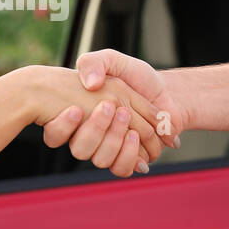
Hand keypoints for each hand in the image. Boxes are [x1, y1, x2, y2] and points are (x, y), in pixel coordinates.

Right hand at [22, 65, 165, 177]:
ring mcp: (109, 148)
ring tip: (128, 125)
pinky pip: (120, 168)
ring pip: (100, 160)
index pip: (60, 131)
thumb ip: (92, 63)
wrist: (168, 92)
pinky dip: (129, 156)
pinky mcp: (127, 158)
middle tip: (111, 108)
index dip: (64, 125)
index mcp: (81, 114)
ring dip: (114, 142)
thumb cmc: (137, 76)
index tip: (77, 110)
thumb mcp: (111, 60)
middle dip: (95, 129)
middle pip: (81, 148)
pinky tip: (134, 139)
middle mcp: (92, 134)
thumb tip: (90, 84)